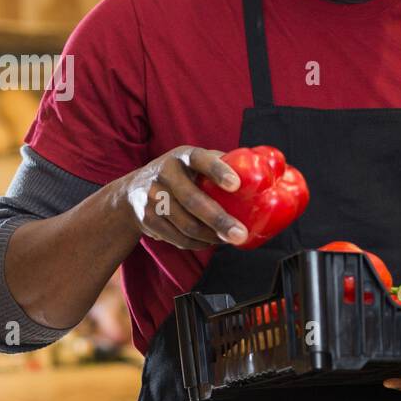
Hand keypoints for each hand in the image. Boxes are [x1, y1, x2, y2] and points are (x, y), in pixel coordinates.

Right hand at [113, 146, 248, 249]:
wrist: (133, 191)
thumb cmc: (180, 175)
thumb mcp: (195, 161)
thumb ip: (223, 163)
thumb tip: (266, 171)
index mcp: (183, 157)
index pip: (201, 160)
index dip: (219, 172)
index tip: (236, 185)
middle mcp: (165, 174)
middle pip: (193, 200)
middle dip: (219, 220)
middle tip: (240, 234)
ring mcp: (153, 197)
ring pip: (186, 224)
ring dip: (211, 237)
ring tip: (230, 239)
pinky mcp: (148, 219)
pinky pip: (178, 238)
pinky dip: (198, 244)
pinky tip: (211, 241)